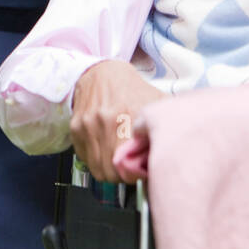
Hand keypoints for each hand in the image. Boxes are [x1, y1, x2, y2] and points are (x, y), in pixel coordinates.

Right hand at [69, 59, 165, 181]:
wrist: (101, 72)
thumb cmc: (130, 89)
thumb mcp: (154, 101)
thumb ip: (163, 126)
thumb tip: (173, 151)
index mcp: (129, 114)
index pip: (130, 166)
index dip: (137, 174)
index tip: (142, 170)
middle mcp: (106, 121)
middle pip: (113, 173)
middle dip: (124, 175)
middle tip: (131, 167)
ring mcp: (88, 125)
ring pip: (98, 170)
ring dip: (110, 170)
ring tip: (119, 159)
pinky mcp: (76, 129)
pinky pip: (85, 160)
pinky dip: (96, 160)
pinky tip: (106, 149)